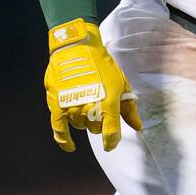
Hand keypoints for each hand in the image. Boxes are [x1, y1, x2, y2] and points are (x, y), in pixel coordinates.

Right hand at [44, 18, 142, 152]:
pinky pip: (59, 130)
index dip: (112, 142)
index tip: (111, 144)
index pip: (111, 133)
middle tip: (98, 105)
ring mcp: (72, 108)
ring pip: (81, 126)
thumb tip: (138, 126)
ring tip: (86, 102)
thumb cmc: (102, 65)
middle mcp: (90, 108)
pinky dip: (64, 140)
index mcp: (108, 103)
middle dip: (98, 122)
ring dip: (84, 120)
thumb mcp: (121, 84)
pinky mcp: (57, 106)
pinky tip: (71, 146)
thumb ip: (129, 108)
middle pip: (95, 129)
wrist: (77, 49)